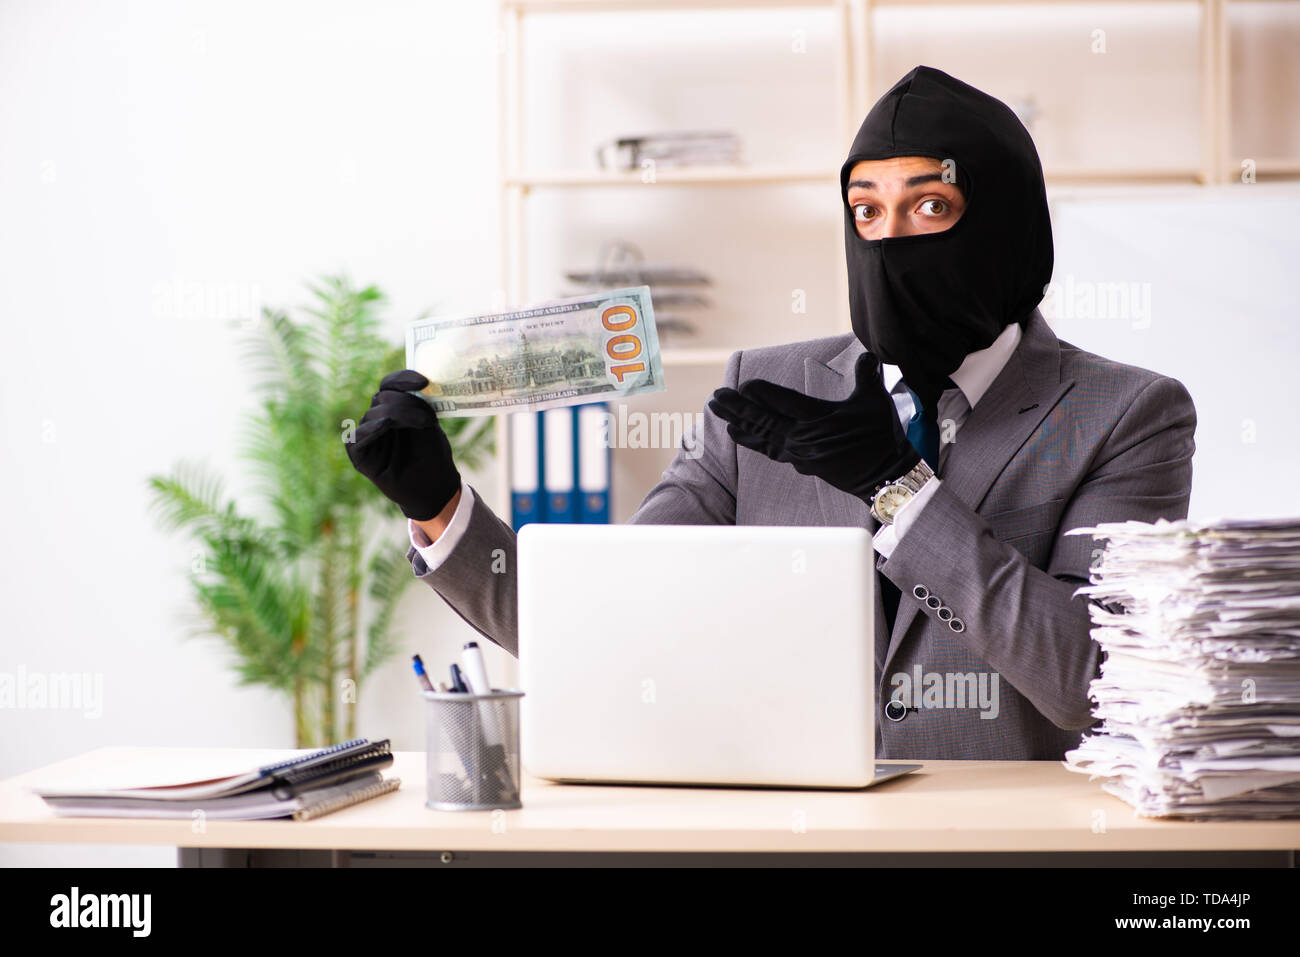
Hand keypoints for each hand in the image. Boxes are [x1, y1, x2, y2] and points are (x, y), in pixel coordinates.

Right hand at [346, 370, 460, 520]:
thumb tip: (417, 382)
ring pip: (373, 414)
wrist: (434, 488)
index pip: (390, 385)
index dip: (403, 379)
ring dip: (399, 414)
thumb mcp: (429, 424)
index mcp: (393, 408)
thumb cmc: (432, 456)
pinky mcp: (359, 455)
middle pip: (383, 397)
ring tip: (425, 424)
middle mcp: (377, 418)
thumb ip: (418, 403)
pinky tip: (385, 425)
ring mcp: (367, 436)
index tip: (424, 381)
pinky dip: (371, 429)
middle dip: (407, 402)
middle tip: (430, 417)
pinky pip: (357, 437)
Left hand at [707, 352, 918, 502]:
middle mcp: (805, 438)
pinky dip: (751, 440)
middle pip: (764, 421)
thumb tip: (870, 354)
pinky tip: (737, 433)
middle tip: (716, 397)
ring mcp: (800, 454)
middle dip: (737, 408)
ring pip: (762, 437)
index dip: (762, 395)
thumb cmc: (882, 437)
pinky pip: (769, 450)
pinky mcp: (801, 464)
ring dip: (738, 423)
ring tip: (718, 412)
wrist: (886, 477)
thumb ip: (867, 376)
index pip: (785, 404)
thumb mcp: (876, 402)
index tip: (743, 385)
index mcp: (821, 419)